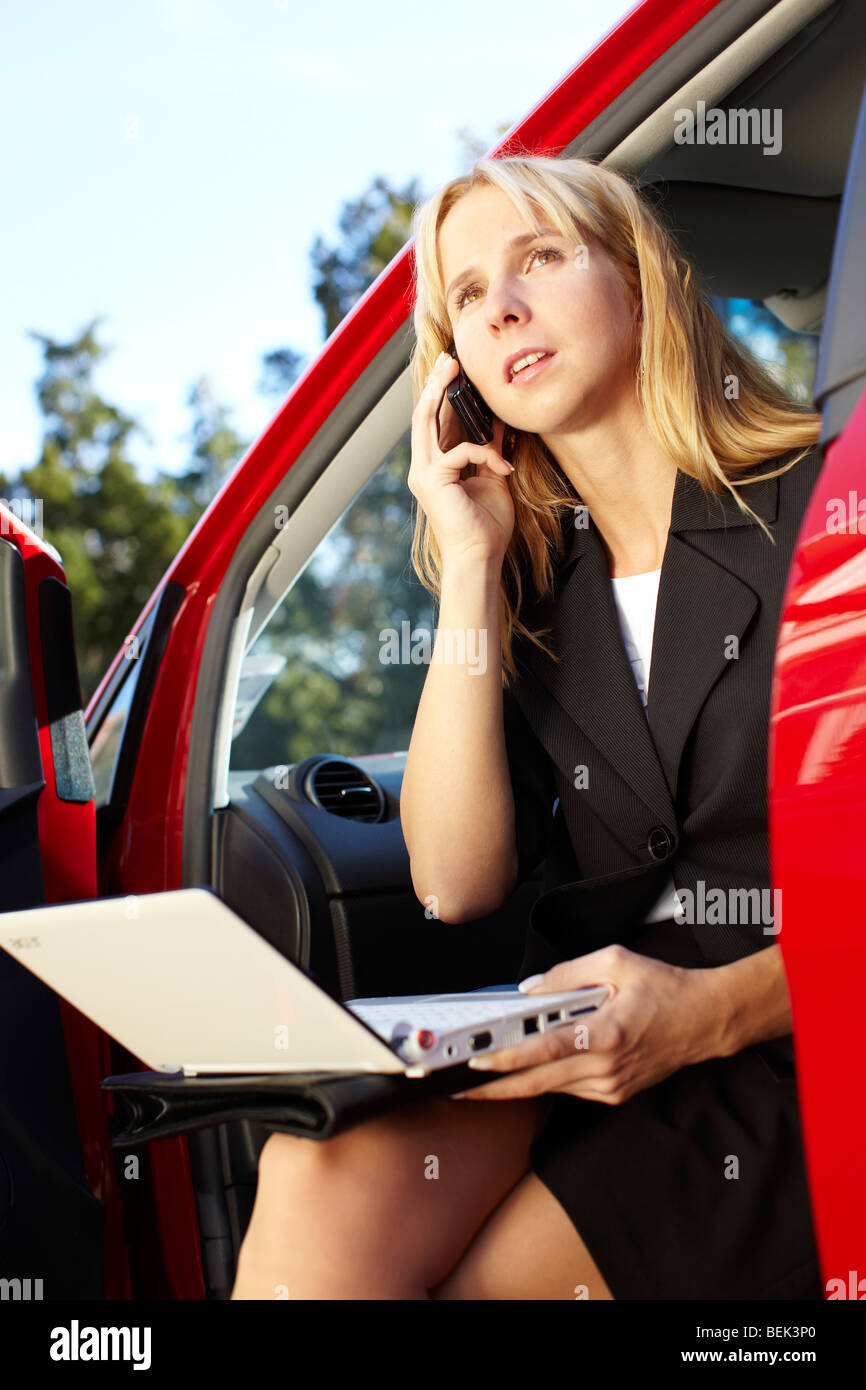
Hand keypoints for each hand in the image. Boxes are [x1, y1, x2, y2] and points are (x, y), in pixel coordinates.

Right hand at [408, 352, 514, 566]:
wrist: (480, 557)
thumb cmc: (487, 524)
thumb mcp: (493, 476)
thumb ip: (490, 449)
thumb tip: (496, 421)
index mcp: (437, 466)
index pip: (437, 422)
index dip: (445, 394)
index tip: (457, 370)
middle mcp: (424, 467)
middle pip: (425, 415)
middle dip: (437, 383)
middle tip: (449, 358)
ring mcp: (424, 473)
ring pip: (426, 421)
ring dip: (440, 392)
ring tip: (452, 369)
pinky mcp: (432, 480)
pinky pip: (459, 451)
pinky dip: (484, 453)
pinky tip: (502, 467)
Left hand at [452, 944, 727, 1104]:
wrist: (705, 1020)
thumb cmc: (664, 989)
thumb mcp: (616, 961)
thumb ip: (569, 973)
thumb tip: (532, 989)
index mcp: (605, 1033)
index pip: (545, 1050)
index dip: (507, 1059)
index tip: (478, 1061)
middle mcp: (606, 1067)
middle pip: (538, 1083)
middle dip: (494, 1087)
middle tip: (459, 1086)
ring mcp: (611, 1086)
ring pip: (551, 1089)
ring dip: (515, 1085)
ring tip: (480, 1078)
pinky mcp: (614, 1093)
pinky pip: (569, 1088)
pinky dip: (545, 1080)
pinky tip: (524, 1072)